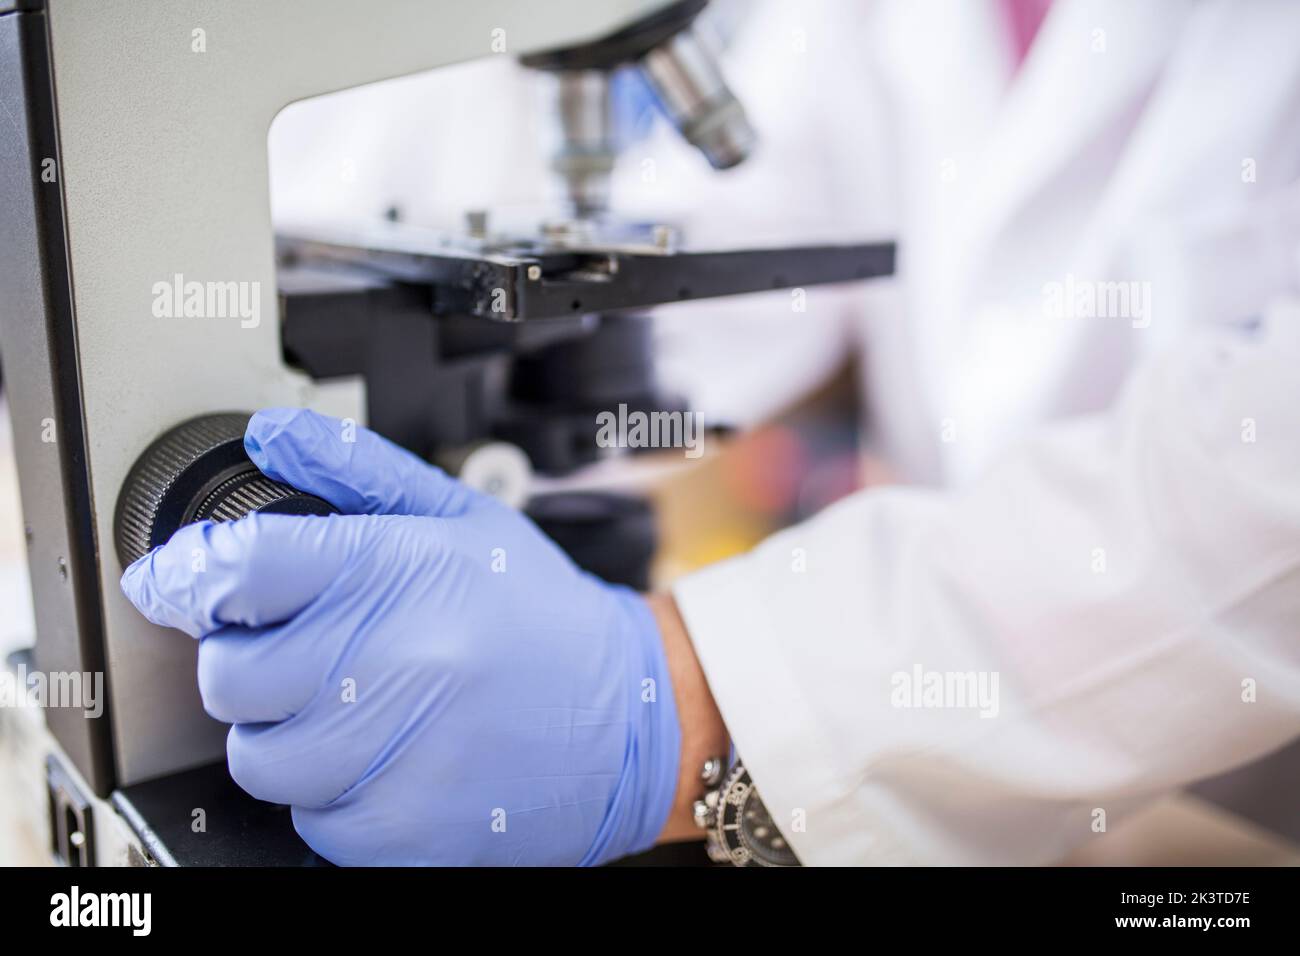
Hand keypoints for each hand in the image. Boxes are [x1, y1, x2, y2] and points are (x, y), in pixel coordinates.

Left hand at [120, 408, 681, 865]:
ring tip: (360, 711)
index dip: (189, 574)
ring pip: (260, 760)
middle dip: (250, 662)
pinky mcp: (408, 832)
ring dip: (290, 736)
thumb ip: (358, 470)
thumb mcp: (463, 517)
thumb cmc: (541, 616)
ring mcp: (399, 755)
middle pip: (229, 675)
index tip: (180, 583)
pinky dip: (336, 796)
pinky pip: (313, 822)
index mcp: (399, 572)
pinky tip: (391, 760)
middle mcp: (394, 663)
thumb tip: (274, 434)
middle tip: (309, 653)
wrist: (630, 716)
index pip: (238, 568)